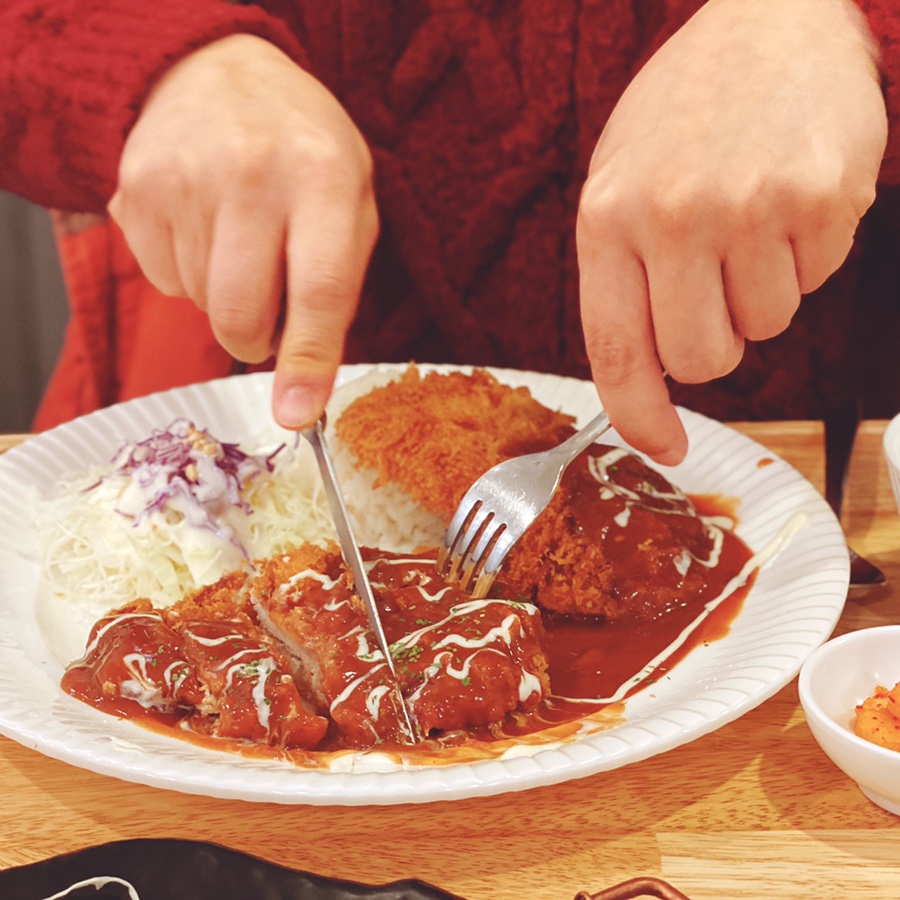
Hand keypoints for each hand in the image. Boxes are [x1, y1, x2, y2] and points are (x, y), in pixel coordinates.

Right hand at [108, 34, 377, 428]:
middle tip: (271, 310)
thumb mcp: (353, 199)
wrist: (216, 73)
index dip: (308, 361)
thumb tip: (306, 387)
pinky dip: (189, 274)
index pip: (318, 288)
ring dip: (226, 297)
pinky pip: (163, 282)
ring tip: (240, 240)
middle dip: (257, 339)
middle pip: (240, 314)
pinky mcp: (134, 194)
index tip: (298, 414)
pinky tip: (204, 228)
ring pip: (200, 305)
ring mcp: (182, 181)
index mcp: (322, 176)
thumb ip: (339, 286)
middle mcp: (249, 174)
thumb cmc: (302, 149)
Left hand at [576, 0, 886, 464]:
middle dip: (714, 343)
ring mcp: (750, 206)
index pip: (617, 351)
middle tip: (715, 286)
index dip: (639, 415)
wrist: (768, 18)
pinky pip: (816, 282)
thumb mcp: (620, 184)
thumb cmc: (685, 117)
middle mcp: (674, 216)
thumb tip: (650, 375)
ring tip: (751, 220)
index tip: (663, 447)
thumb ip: (624, 278)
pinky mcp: (821, 198)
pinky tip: (787, 201)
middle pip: (702, 360)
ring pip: (765, 328)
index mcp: (608, 218)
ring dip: (760, 293)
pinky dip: (805, 258)